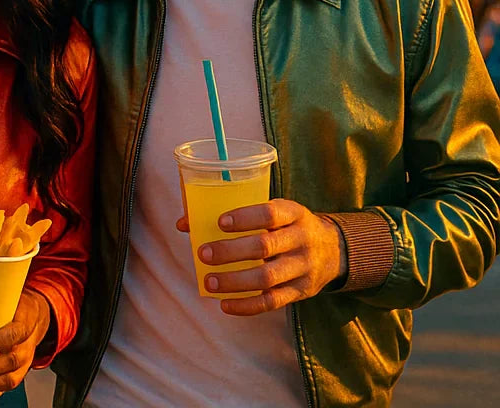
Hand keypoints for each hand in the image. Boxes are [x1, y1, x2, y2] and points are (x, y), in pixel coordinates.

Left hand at [0, 289, 50, 395]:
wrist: (36, 315)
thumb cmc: (12, 301)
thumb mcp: (5, 292)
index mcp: (25, 320)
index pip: (11, 335)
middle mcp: (28, 344)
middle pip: (9, 361)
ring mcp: (26, 361)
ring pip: (8, 378)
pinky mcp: (21, 372)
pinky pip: (6, 387)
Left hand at [177, 198, 346, 314]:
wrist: (334, 250)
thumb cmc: (287, 226)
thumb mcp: (273, 212)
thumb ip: (233, 215)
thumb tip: (183, 223)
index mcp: (293, 213)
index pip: (270, 214)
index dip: (244, 218)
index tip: (220, 223)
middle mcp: (302, 240)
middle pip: (265, 247)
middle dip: (231, 251)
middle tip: (203, 254)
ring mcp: (303, 268)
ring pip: (268, 278)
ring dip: (235, 281)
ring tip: (209, 282)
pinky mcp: (301, 292)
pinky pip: (273, 302)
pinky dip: (247, 306)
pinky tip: (225, 305)